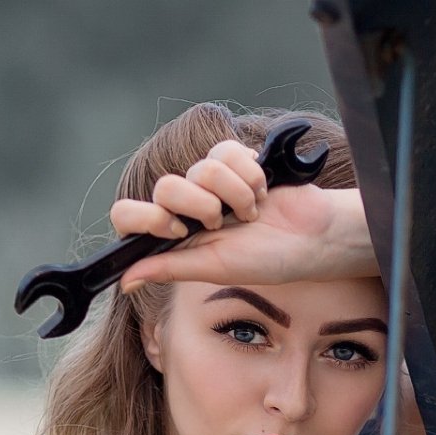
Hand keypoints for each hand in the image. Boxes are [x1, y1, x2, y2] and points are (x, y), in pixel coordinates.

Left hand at [110, 139, 375, 290]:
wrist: (311, 236)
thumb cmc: (267, 259)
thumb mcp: (213, 267)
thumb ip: (168, 268)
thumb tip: (124, 282)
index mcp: (175, 236)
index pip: (128, 215)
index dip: (147, 217)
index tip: (177, 230)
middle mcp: (186, 207)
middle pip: (166, 186)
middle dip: (202, 206)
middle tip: (224, 223)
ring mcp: (208, 182)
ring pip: (202, 168)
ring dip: (234, 193)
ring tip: (251, 211)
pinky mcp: (233, 159)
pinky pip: (226, 151)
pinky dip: (249, 174)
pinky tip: (260, 192)